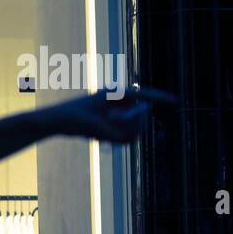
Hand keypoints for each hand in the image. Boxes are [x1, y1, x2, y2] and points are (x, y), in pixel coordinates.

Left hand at [51, 86, 176, 142]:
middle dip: (128, 124)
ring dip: (117, 135)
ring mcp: (115, 114)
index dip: (161, 98)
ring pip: (131, 130)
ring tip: (97, 133)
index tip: (176, 101)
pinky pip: (121, 137)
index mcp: (115, 94)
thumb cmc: (73, 118)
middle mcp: (118, 103)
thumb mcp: (96, 127)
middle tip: (106, 124)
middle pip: (139, 117)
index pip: (144, 95)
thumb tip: (135, 137)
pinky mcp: (110, 124)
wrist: (56, 121)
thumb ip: (117, 133)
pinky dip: (111, 139)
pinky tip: (96, 137)